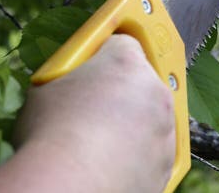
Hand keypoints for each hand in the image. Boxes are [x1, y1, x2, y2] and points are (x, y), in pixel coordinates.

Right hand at [0, 35, 174, 192]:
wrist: (69, 183)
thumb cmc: (50, 134)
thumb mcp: (49, 86)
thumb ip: (71, 74)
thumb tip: (72, 82)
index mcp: (126, 61)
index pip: (124, 41)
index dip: (107, 52)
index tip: (101, 59)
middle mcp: (155, 90)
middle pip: (144, 79)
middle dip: (124, 88)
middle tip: (96, 105)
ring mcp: (166, 127)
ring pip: (154, 116)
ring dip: (135, 122)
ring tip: (101, 140)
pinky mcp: (169, 163)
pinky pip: (157, 151)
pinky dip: (141, 154)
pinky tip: (115, 160)